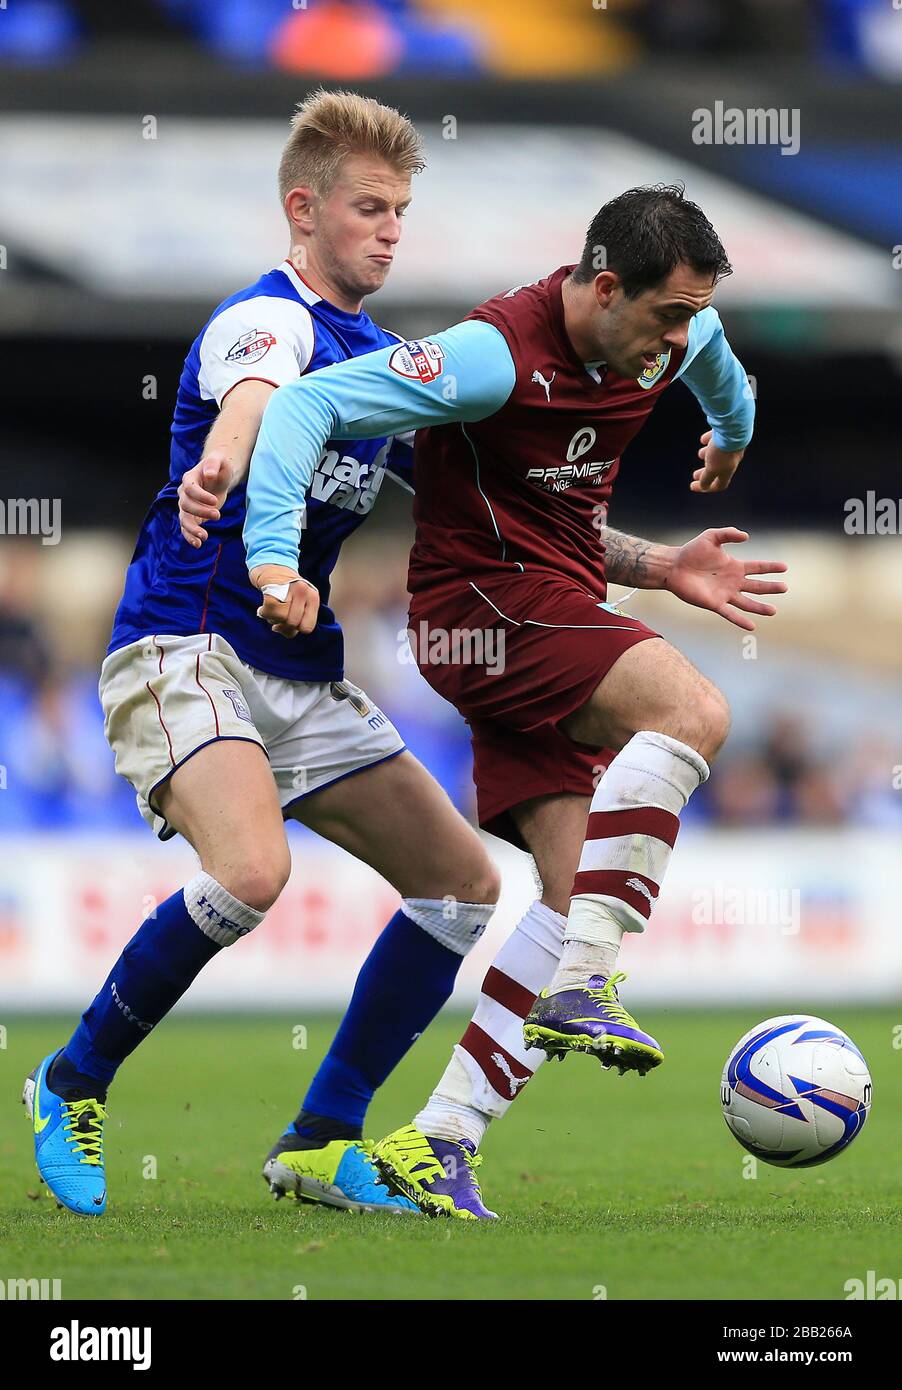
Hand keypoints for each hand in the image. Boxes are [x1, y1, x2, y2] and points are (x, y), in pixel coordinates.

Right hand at [179, 452, 231, 546]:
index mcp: (189, 479)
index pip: (190, 489)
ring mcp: (186, 506)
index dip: (200, 496)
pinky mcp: (192, 516)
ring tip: (204, 537)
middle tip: (217, 515)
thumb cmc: (219, 467)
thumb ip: (214, 464)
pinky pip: (186, 528)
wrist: (218, 478)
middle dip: (201, 512)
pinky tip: (198, 544)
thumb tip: (209, 474)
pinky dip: (190, 537)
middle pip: (186, 505)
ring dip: (192, 529)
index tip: (215, 501)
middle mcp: (184, 493)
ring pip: (183, 519)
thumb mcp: (220, 461)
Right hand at [249, 563, 319, 638]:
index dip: (295, 630)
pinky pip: (270, 611)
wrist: (271, 563)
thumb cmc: (284, 587)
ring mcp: (290, 589)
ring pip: (283, 619)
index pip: (308, 627)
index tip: (286, 625)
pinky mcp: (275, 588)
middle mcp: (304, 593)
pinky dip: (264, 613)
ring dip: (272, 620)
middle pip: (293, 624)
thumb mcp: (299, 600)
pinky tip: (262, 609)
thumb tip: (291, 633)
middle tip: (275, 620)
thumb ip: (299, 616)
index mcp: (313, 598)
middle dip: (282, 626)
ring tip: (269, 612)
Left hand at [664, 527, 786, 631]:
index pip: (758, 567)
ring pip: (747, 602)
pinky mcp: (714, 603)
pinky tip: (752, 626)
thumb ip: (729, 533)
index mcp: (735, 567)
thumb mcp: (712, 536)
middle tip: (785, 588)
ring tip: (773, 611)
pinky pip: (730, 613)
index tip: (785, 567)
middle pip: (756, 586)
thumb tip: (747, 536)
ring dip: (760, 607)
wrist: (674, 566)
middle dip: (771, 587)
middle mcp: (733, 582)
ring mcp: (725, 594)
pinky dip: (740, 620)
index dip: (771, 567)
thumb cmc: (691, 551)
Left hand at [690, 431, 743, 492]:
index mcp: (728, 470)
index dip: (706, 488)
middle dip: (705, 474)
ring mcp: (731, 447)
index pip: (719, 485)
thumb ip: (707, 478)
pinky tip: (703, 439)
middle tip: (695, 475)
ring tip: (700, 454)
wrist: (733, 428)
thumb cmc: (722, 450)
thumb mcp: (712, 469)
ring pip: (718, 454)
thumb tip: (703, 486)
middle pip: (718, 470)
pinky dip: (710, 441)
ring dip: (708, 456)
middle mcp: (731, 460)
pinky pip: (718, 439)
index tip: (693, 485)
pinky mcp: (728, 435)